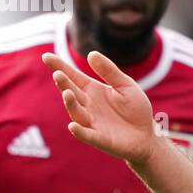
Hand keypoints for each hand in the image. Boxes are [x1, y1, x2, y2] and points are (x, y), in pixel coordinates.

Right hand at [42, 51, 160, 165]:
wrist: (147, 135)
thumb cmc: (135, 109)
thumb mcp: (126, 85)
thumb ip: (109, 71)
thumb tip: (91, 53)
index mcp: (92, 90)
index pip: (73, 76)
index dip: (59, 67)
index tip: (46, 56)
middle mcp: (87, 105)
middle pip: (72, 92)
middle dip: (64, 84)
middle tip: (58, 74)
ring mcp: (91, 122)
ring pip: (77, 112)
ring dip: (70, 104)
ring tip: (67, 93)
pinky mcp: (99, 138)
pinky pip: (87, 135)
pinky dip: (79, 131)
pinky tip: (73, 126)